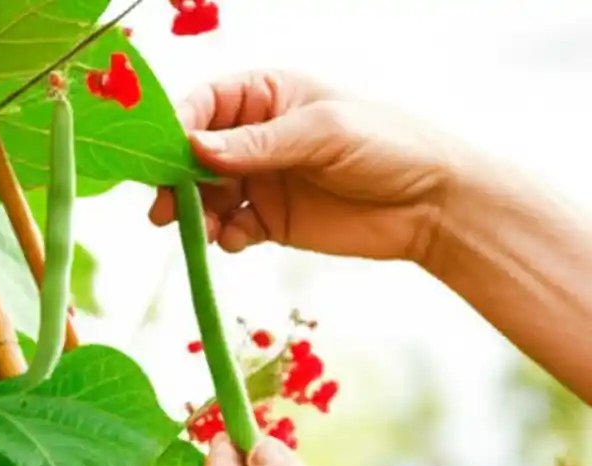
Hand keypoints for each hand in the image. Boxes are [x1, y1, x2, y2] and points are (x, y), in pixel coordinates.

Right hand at [148, 70, 464, 263]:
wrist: (432, 205)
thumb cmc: (388, 146)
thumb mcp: (322, 132)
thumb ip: (258, 143)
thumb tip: (196, 149)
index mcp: (266, 96)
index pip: (205, 104)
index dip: (178, 126)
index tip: (163, 154)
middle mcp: (255, 136)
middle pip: (194, 154)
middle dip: (174, 179)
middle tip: (161, 206)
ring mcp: (259, 179)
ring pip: (204, 195)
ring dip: (193, 213)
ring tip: (197, 230)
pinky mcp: (268, 220)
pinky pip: (228, 228)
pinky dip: (222, 237)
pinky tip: (234, 240)